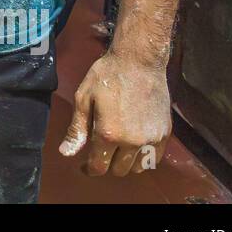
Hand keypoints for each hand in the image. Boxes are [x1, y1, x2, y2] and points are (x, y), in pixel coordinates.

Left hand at [59, 52, 171, 176]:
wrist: (138, 61)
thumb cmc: (107, 75)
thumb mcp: (84, 99)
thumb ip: (77, 129)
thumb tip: (66, 153)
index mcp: (109, 134)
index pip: (99, 167)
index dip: (90, 169)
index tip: (85, 165)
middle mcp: (132, 141)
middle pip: (118, 170)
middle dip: (107, 163)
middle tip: (102, 149)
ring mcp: (151, 138)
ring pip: (138, 168)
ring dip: (127, 162)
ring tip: (119, 147)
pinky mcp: (164, 133)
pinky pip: (155, 158)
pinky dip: (144, 157)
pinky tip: (135, 144)